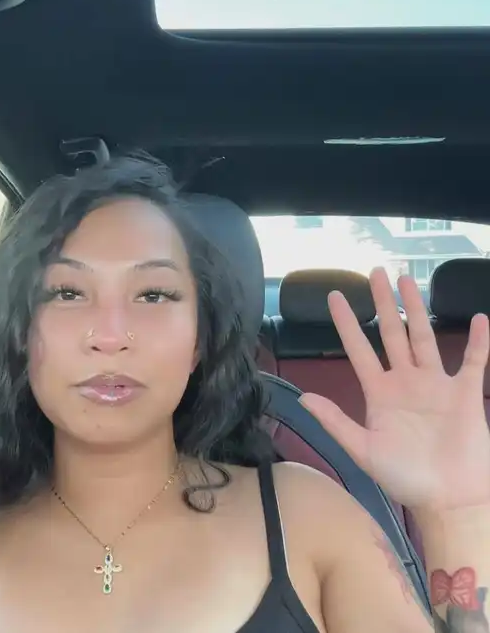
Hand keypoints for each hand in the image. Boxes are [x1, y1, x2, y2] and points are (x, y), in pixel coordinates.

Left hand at [298, 267, 489, 512]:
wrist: (448, 501)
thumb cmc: (406, 478)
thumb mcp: (364, 450)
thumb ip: (336, 422)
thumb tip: (303, 398)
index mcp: (379, 392)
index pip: (359, 349)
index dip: (346, 323)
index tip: (335, 296)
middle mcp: (406, 381)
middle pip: (392, 333)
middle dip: (383, 303)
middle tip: (376, 272)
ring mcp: (436, 385)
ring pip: (425, 337)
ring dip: (418, 309)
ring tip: (409, 281)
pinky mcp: (465, 394)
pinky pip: (472, 362)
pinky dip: (478, 341)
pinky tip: (480, 319)